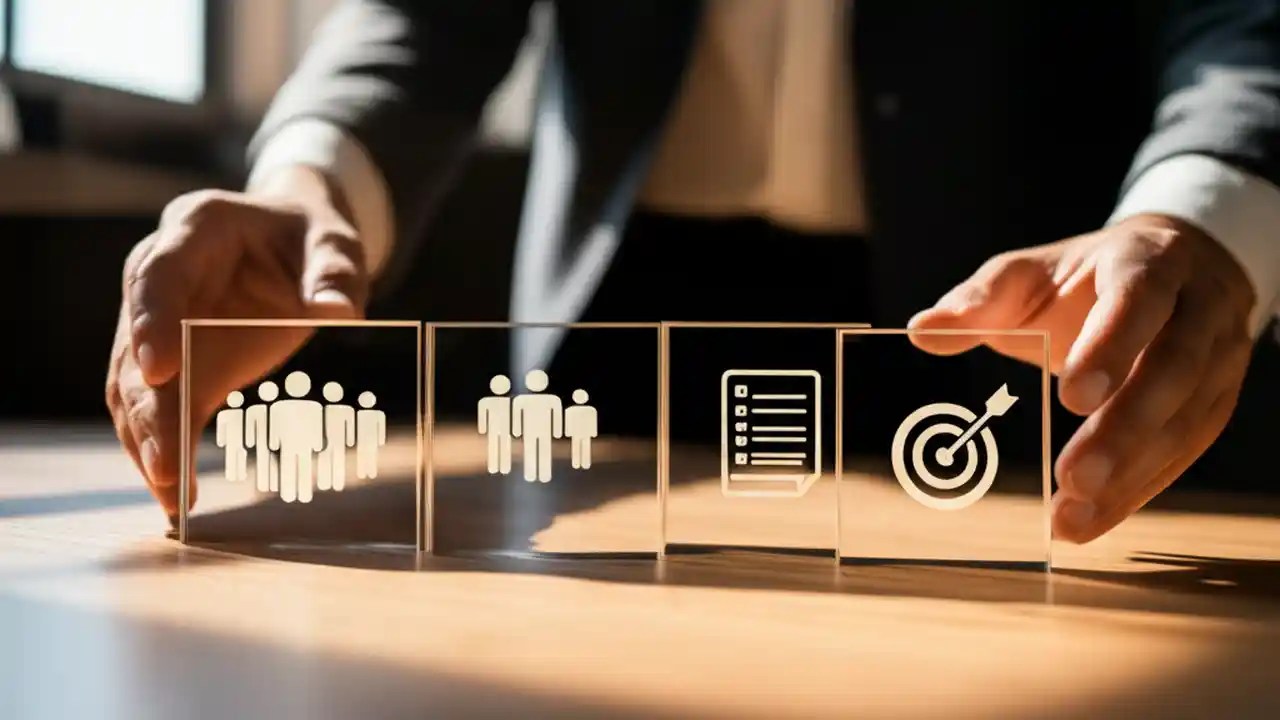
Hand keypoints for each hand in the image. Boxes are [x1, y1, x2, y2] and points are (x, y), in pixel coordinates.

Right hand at [105, 166, 368, 518]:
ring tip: (171, 497)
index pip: (159, 277)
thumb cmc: (312, 236)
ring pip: (133, 386)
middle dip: (150, 411)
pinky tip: (177, 494)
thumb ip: (333, 274)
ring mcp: (157, 320)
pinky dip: (164, 447)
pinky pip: (156, 406)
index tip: (157, 372)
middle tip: (167, 467)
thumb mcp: (334, 243)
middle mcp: (159, 273)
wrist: (295, 239)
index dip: (152, 324)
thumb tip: (338, 311)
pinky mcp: (173, 359)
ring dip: (148, 442)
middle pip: (136, 345)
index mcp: (195, 228)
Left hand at [908, 214, 1254, 542]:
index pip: (1139, 299)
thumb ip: (980, 299)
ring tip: (1073, 514)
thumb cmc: (1082, 278)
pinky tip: (1092, 519)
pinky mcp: (1214, 405)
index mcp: (1148, 263)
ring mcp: (1218, 360)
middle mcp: (1196, 311)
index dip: (1111, 346)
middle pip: (1172, 370)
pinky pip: (1184, 454)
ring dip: (1131, 474)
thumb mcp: (1029, 274)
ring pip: (1186, 420)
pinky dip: (1137, 492)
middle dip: (1124, 429)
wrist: (1172, 272)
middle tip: (1074, 478)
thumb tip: (922, 329)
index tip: (1073, 396)